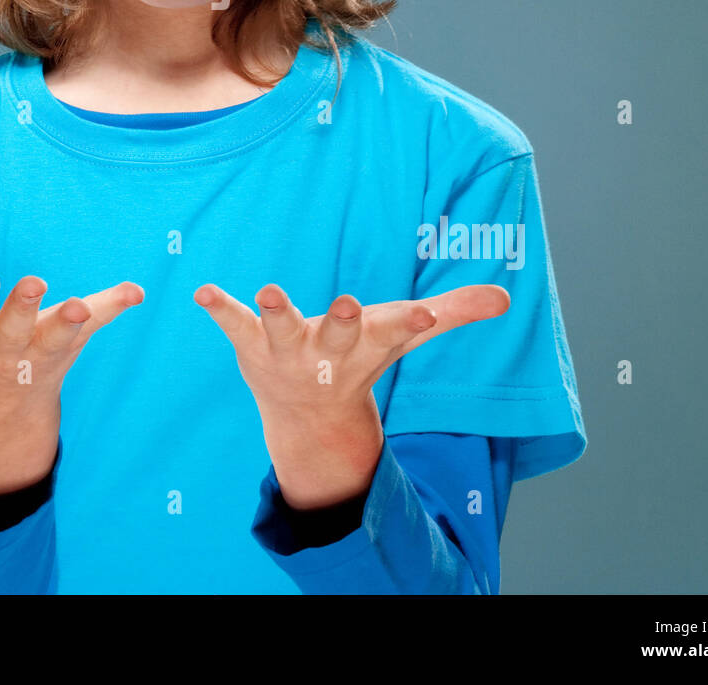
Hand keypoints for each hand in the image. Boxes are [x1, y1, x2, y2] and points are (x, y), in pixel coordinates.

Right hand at [0, 271, 143, 411]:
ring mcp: (42, 350)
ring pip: (60, 337)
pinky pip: (98, 322)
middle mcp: (7, 350)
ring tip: (87, 306)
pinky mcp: (71, 341)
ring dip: (75, 322)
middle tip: (36, 283)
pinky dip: (115, 306)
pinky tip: (135, 291)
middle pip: (17, 330)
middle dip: (26, 309)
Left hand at [194, 282, 509, 508]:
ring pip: (284, 328)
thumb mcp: (405, 335)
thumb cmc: (360, 359)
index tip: (424, 311)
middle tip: (346, 303)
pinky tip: (202, 292)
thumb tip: (505, 297)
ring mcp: (288, 349)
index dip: (410, 320)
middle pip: (338, 332)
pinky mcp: (252, 342)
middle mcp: (328, 349)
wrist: (307, 416)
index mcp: (367, 344)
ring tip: (270, 291)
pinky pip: (234, 323)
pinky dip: (220, 309)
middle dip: (342, 319)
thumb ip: (452, 315)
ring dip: (277, 311)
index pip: (394, 330)